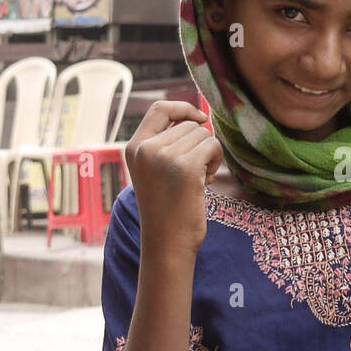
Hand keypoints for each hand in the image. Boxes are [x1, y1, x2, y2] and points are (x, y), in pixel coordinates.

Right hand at [124, 100, 222, 256]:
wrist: (167, 243)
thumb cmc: (168, 208)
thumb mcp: (155, 170)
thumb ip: (167, 144)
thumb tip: (198, 117)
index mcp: (134, 147)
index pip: (160, 108)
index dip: (183, 108)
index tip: (200, 118)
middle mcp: (146, 148)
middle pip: (189, 125)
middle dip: (199, 145)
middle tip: (192, 174)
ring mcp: (164, 156)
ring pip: (203, 135)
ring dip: (208, 155)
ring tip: (196, 181)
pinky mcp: (185, 167)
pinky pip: (213, 146)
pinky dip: (216, 161)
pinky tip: (204, 183)